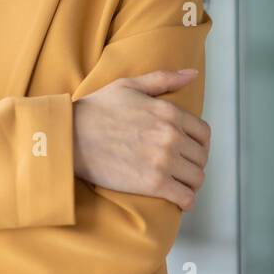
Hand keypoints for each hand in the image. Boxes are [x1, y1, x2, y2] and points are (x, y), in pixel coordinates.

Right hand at [72, 69, 209, 210]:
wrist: (70, 136)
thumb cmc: (96, 110)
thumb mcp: (129, 85)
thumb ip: (164, 79)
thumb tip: (192, 73)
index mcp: (169, 112)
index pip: (203, 133)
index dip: (199, 144)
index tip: (189, 150)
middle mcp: (171, 136)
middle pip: (201, 158)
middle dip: (193, 163)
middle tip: (180, 168)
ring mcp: (164, 161)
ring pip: (196, 178)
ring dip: (190, 183)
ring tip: (178, 183)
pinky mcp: (153, 183)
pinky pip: (185, 197)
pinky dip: (186, 200)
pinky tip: (177, 198)